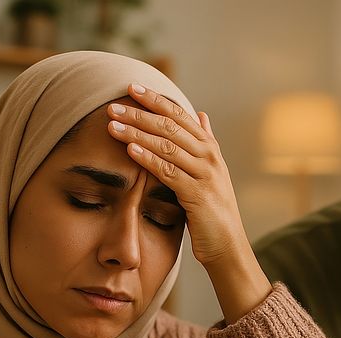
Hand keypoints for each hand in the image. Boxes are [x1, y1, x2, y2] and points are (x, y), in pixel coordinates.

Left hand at [107, 84, 270, 322]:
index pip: (180, 116)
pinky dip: (148, 158)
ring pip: (167, 145)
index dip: (156, 100)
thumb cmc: (213, 212)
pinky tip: (130, 149)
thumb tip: (202, 115)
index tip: (131, 87)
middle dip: (140, 112)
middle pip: (171, 126)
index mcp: (210, 149)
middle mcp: (210, 157)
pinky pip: (169, 171)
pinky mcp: (198, 195)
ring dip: (137, 132)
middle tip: (113, 104)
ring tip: (112, 124)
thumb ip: (204, 143)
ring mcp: (206, 175)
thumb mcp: (210, 173)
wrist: (228, 247)